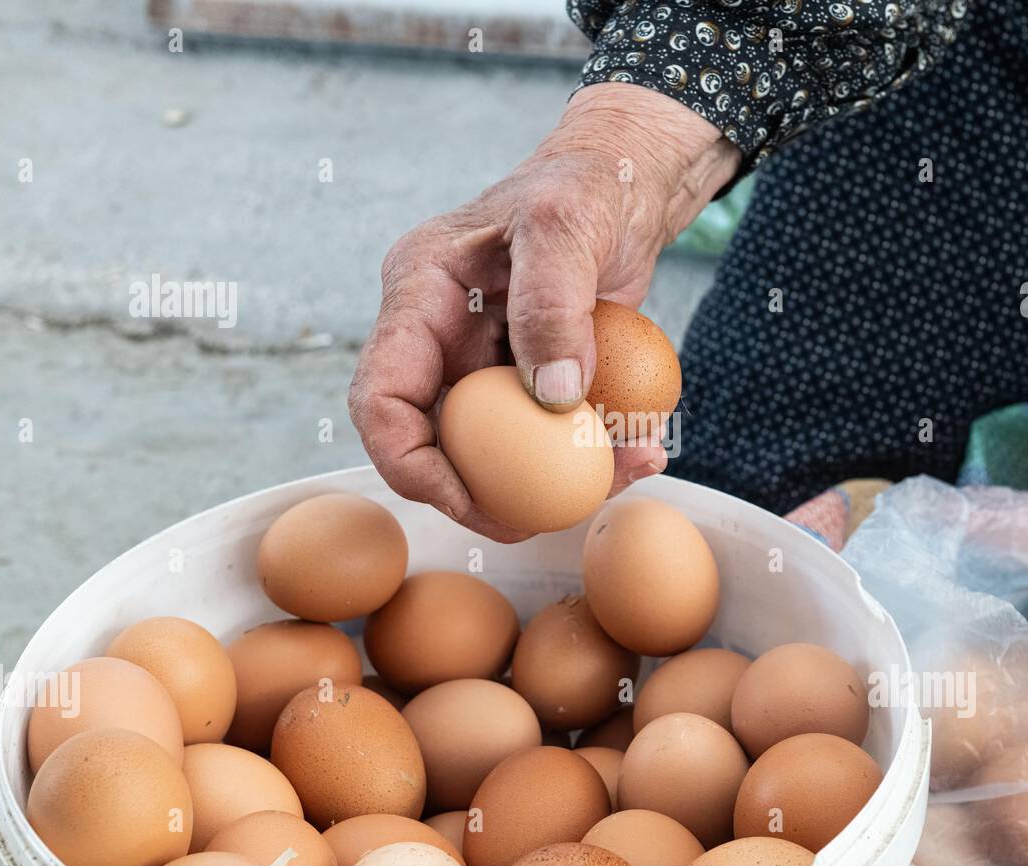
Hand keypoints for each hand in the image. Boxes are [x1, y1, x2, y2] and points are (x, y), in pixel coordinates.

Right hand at [349, 83, 739, 540]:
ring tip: (630, 466)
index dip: (410, 463)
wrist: (626, 184)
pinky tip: (645, 443)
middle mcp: (441, 335)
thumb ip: (552, 302)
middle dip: (482, 493)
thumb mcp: (566, 224)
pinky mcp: (531, 375)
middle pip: (433, 441)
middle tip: (545, 518)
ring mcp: (484, 360)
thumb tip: (553, 397)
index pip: (382, 398)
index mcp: (419, 295)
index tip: (469, 500)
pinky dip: (595, 447)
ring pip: (498, 447)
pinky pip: (549, 431)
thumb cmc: (587, 184)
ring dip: (556, 474)